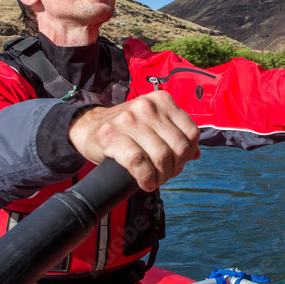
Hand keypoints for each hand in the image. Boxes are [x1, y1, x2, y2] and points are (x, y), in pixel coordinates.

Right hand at [68, 92, 200, 191]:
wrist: (87, 126)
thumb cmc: (124, 128)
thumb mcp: (152, 123)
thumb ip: (174, 133)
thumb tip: (197, 154)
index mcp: (162, 100)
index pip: (191, 133)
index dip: (188, 155)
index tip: (177, 164)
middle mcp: (147, 106)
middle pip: (178, 147)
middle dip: (174, 168)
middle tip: (163, 176)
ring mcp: (129, 120)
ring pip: (161, 156)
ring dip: (161, 176)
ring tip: (154, 180)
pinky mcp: (113, 136)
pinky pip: (139, 162)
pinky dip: (146, 178)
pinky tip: (145, 182)